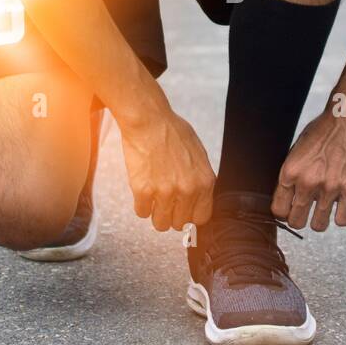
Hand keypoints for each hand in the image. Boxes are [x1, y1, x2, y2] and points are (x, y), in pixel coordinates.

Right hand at [119, 110, 214, 232]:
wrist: (149, 120)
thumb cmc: (172, 132)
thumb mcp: (198, 155)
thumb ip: (199, 180)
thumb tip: (197, 199)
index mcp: (205, 182)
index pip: (201, 218)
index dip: (190, 216)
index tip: (182, 211)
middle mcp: (188, 190)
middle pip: (180, 224)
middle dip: (171, 215)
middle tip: (164, 202)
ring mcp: (165, 192)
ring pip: (160, 224)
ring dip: (155, 213)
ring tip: (153, 199)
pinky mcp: (143, 191)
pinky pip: (142, 213)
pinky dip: (140, 205)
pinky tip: (142, 191)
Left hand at [272, 108, 345, 230]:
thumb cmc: (321, 132)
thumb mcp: (296, 150)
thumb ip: (291, 175)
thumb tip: (287, 198)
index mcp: (290, 172)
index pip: (278, 210)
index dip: (283, 212)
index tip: (289, 208)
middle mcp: (308, 183)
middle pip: (296, 222)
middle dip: (299, 219)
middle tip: (305, 211)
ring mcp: (330, 188)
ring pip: (318, 226)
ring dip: (319, 220)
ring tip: (322, 208)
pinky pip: (342, 220)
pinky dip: (340, 216)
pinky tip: (339, 205)